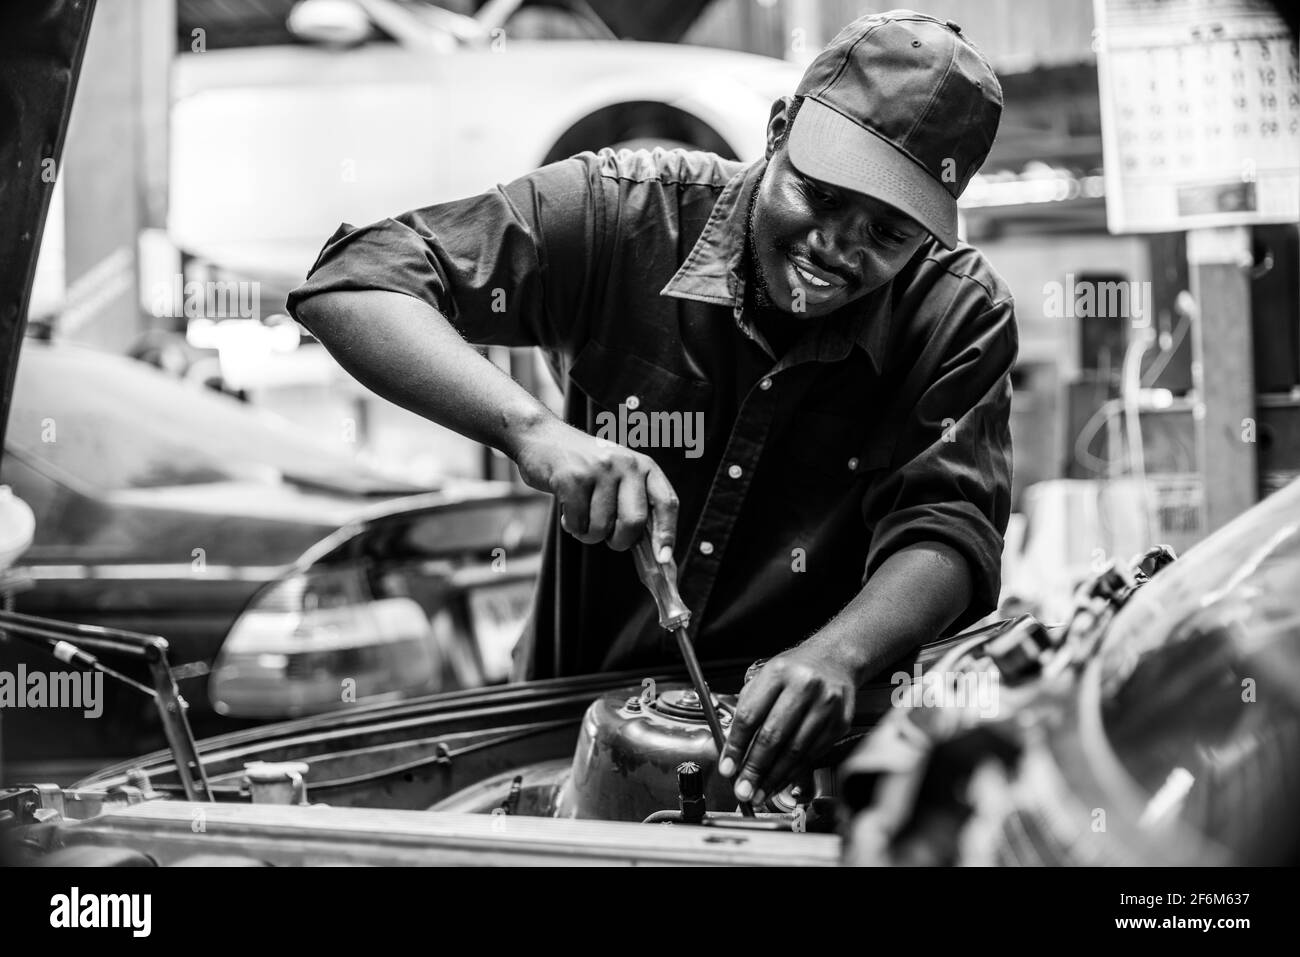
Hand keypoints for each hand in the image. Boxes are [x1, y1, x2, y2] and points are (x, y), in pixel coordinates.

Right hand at [512, 417, 678, 554]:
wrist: (542, 438)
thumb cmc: (584, 466)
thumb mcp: (618, 475)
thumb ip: (635, 503)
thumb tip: (652, 550)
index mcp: (644, 466)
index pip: (666, 502)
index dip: (667, 533)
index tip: (663, 559)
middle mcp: (626, 465)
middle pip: (634, 522)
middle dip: (619, 541)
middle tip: (608, 538)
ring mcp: (599, 469)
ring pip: (602, 528)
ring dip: (589, 534)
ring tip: (582, 515)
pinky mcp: (572, 478)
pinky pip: (578, 523)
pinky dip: (572, 526)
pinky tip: (569, 510)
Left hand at [718, 644, 855, 805]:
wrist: (835, 659)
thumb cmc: (796, 670)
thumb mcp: (766, 677)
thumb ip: (748, 710)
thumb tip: (734, 751)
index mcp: (778, 672)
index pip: (750, 715)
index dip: (736, 747)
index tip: (727, 768)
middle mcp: (804, 686)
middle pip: (773, 736)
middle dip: (754, 769)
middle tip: (742, 790)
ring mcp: (826, 705)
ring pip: (795, 751)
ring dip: (774, 777)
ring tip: (759, 792)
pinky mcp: (840, 722)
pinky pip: (812, 754)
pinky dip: (794, 772)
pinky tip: (781, 781)